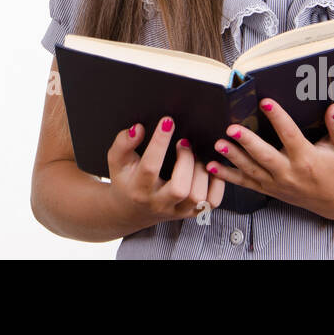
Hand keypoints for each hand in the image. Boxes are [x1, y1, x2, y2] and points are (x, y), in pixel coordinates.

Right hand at [106, 116, 224, 226]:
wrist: (131, 210)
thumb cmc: (126, 180)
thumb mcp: (116, 161)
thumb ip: (123, 143)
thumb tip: (137, 129)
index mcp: (139, 189)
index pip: (150, 166)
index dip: (160, 142)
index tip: (167, 121)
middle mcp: (159, 203)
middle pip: (179, 189)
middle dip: (186, 160)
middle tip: (184, 142)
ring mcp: (177, 210)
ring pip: (198, 196)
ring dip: (201, 170)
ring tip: (195, 155)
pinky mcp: (192, 213)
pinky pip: (212, 201)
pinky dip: (216, 183)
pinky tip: (208, 168)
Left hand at [205, 100, 333, 218]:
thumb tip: (333, 108)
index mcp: (307, 159)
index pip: (290, 136)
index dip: (278, 118)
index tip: (266, 102)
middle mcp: (290, 172)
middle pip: (265, 156)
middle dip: (248, 142)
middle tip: (232, 128)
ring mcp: (277, 183)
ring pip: (252, 170)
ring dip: (233, 157)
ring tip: (219, 144)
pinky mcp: (269, 189)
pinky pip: (246, 184)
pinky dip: (228, 176)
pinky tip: (213, 166)